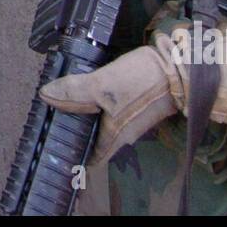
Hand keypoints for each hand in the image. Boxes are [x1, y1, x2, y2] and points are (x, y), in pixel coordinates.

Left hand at [39, 46, 177, 165]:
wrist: (179, 68)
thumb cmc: (141, 82)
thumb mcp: (102, 84)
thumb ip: (73, 92)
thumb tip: (46, 94)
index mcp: (114, 138)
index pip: (90, 158)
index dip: (73, 153)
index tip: (55, 140)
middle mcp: (124, 134)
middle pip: (95, 137)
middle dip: (77, 126)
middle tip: (54, 110)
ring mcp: (133, 120)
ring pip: (104, 121)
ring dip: (89, 111)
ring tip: (68, 95)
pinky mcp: (139, 105)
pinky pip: (114, 108)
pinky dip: (102, 101)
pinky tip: (91, 86)